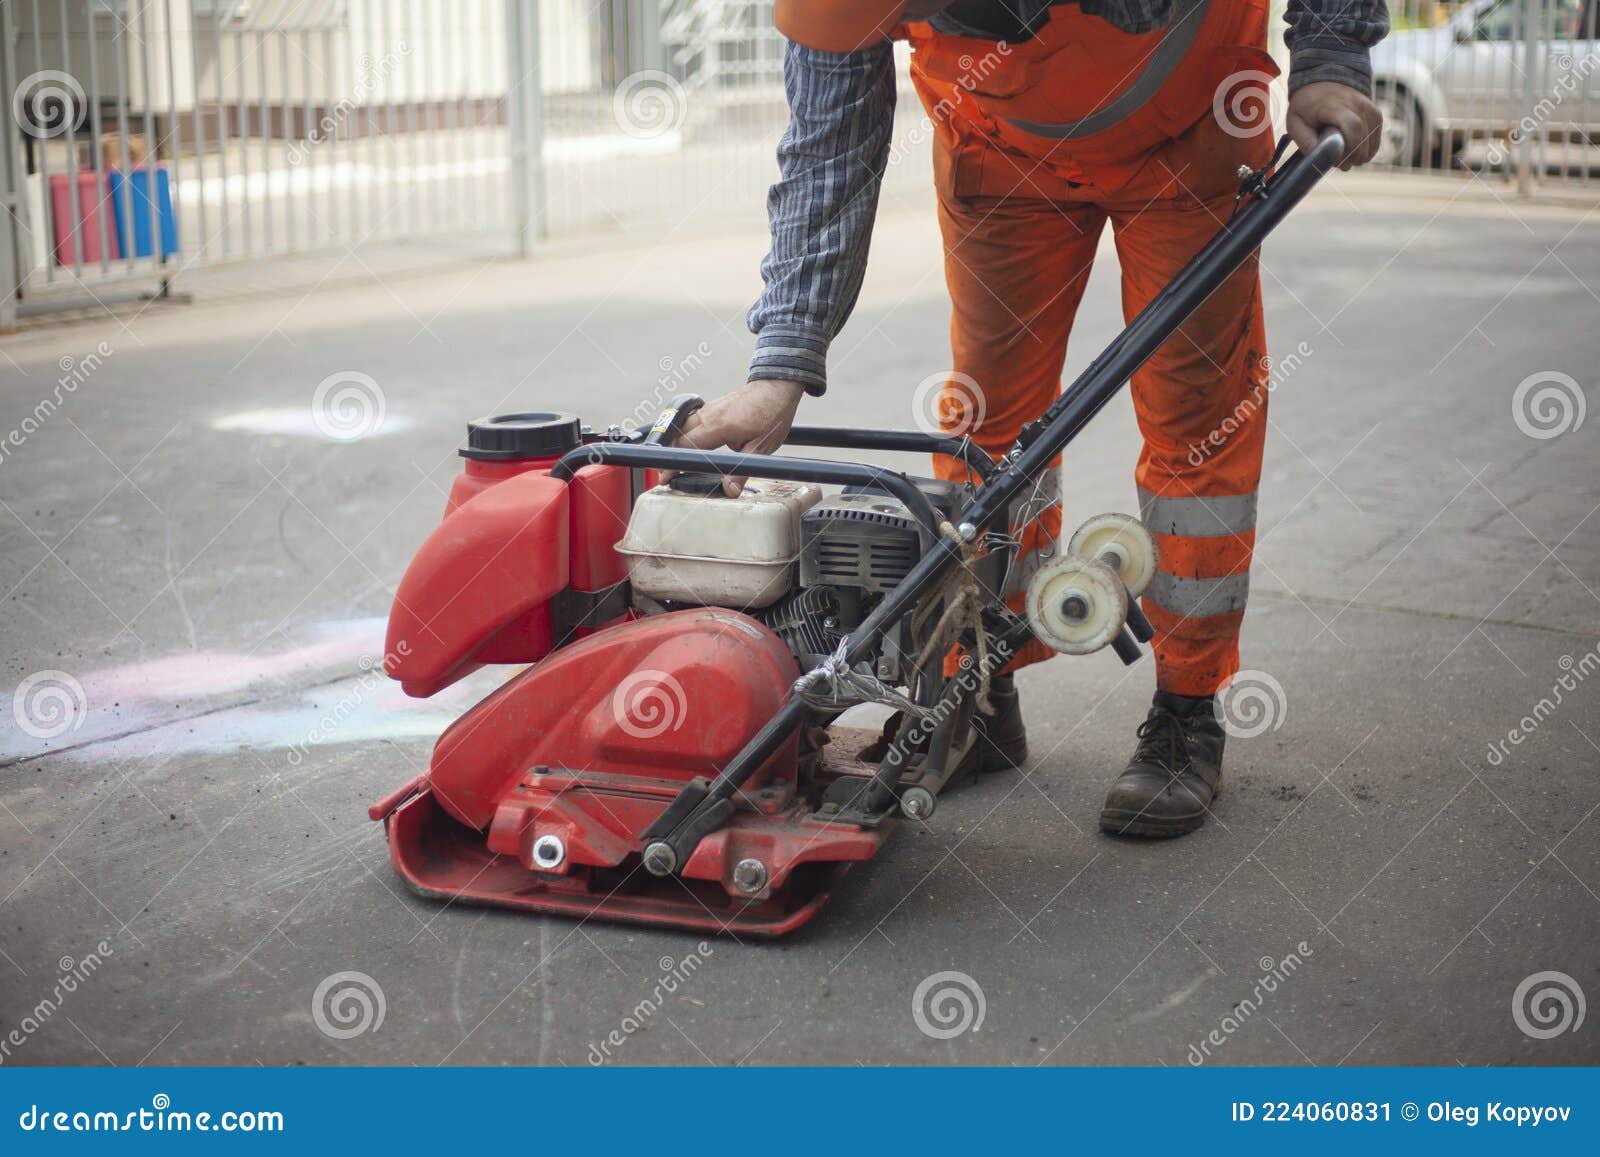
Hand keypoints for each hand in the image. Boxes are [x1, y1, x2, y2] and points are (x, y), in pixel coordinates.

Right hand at [669, 379, 806, 495]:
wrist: (776, 386)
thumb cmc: (772, 414)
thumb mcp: (762, 448)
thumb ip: (742, 471)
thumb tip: (729, 490)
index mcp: (718, 426)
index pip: (685, 447)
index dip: (673, 464)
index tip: (666, 477)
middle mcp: (708, 416)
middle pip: (676, 436)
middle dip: (668, 455)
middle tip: (667, 475)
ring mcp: (708, 409)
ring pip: (681, 427)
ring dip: (675, 444)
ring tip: (676, 464)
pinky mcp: (711, 408)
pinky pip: (690, 421)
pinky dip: (684, 434)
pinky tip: (690, 446)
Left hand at [1286, 81, 1382, 169]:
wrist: (1322, 81)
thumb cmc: (1306, 106)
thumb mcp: (1295, 122)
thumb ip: (1305, 141)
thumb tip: (1320, 159)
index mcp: (1333, 105)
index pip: (1352, 126)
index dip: (1349, 149)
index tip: (1338, 163)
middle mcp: (1355, 103)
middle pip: (1363, 135)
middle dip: (1354, 156)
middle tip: (1342, 165)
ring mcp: (1367, 106)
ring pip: (1372, 137)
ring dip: (1361, 154)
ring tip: (1347, 158)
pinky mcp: (1374, 112)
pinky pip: (1376, 135)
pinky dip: (1369, 149)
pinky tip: (1358, 154)